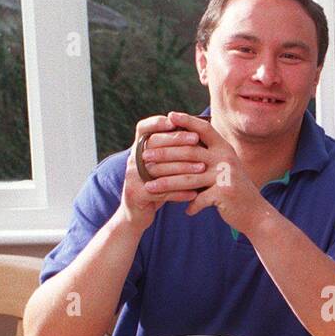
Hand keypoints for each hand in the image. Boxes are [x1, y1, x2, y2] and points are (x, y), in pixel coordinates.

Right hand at [118, 114, 201, 229]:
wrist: (136, 215)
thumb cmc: (155, 186)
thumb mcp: (160, 166)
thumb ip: (171, 151)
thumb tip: (197, 131)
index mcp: (138, 150)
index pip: (142, 129)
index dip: (157, 122)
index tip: (175, 120)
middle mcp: (132, 161)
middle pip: (153, 145)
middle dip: (176, 140)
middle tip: (197, 139)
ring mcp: (132, 178)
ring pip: (159, 169)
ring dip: (182, 167)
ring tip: (202, 167)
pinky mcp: (136, 195)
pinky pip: (161, 192)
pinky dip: (179, 193)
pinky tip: (195, 193)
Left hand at [156, 112, 274, 236]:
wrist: (255, 213)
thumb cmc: (234, 189)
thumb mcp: (224, 167)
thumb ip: (208, 155)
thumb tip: (183, 141)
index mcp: (224, 148)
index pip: (203, 128)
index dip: (187, 120)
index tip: (169, 115)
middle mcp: (225, 158)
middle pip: (189, 151)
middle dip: (164, 154)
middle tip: (143, 156)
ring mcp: (225, 176)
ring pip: (188, 178)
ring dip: (166, 182)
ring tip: (149, 187)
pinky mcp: (225, 194)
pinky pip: (199, 199)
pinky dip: (189, 205)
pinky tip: (183, 210)